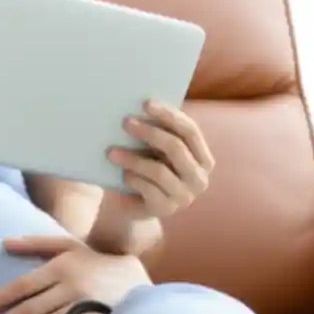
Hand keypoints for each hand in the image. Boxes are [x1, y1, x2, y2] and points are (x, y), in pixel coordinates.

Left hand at [0, 235, 148, 313]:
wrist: (135, 284)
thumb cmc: (97, 262)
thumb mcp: (70, 245)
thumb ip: (36, 243)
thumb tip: (4, 242)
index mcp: (63, 266)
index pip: (23, 285)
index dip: (0, 297)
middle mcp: (71, 287)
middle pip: (30, 308)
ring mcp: (81, 307)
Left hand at [106, 99, 214, 218]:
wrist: (135, 205)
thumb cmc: (147, 168)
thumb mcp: (156, 150)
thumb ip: (158, 131)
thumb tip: (138, 105)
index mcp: (203, 158)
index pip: (190, 131)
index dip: (169, 115)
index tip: (146, 103)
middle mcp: (199, 178)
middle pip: (176, 148)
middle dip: (150, 132)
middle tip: (125, 122)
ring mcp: (185, 197)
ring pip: (159, 170)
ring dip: (133, 158)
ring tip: (111, 151)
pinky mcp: (166, 209)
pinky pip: (147, 189)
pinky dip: (132, 177)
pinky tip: (122, 173)